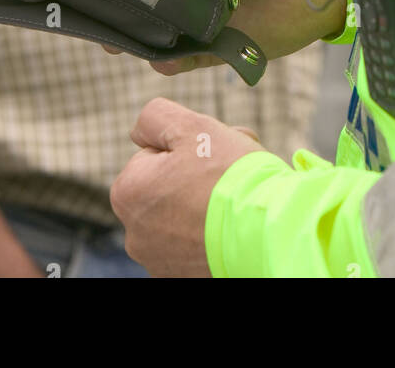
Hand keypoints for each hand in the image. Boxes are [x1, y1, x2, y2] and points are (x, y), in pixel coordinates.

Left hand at [110, 97, 264, 277]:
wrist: (266, 234)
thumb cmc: (228, 176)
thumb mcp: (189, 125)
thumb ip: (154, 118)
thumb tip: (140, 134)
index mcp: (128, 193)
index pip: (155, 155)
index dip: (185, 150)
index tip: (209, 157)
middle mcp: (135, 234)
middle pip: (168, 186)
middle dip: (194, 175)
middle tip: (227, 173)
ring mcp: (159, 261)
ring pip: (183, 215)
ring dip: (204, 204)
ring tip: (235, 202)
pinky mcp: (184, 277)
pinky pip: (196, 244)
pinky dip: (212, 234)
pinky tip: (233, 227)